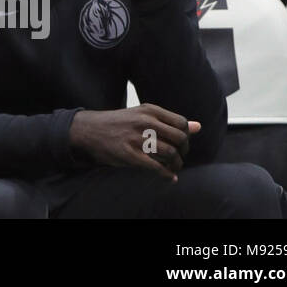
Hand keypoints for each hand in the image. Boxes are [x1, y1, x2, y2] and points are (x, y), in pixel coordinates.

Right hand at [70, 105, 201, 180]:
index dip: (185, 136)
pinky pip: (157, 168)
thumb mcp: (142, 115)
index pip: (181, 123)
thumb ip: (169, 121)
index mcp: (149, 110)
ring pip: (171, 154)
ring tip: (173, 168)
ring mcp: (137, 138)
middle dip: (184, 152)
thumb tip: (198, 126)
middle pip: (180, 139)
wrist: (88, 130)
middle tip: (178, 157)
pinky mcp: (130, 155)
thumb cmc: (118, 123)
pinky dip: (167, 175)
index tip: (180, 143)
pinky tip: (168, 177)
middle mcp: (144, 122)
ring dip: (177, 165)